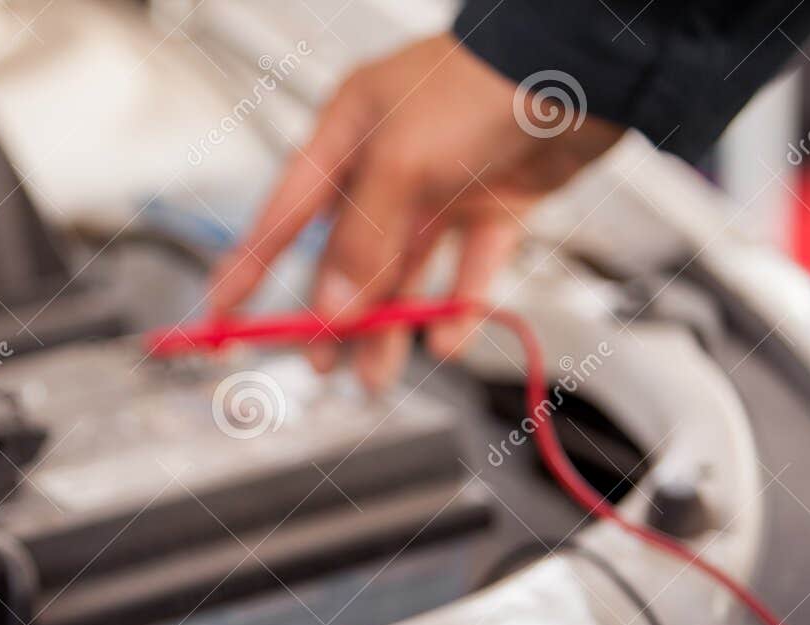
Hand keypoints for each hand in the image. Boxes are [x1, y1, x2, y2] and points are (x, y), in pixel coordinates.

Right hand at [208, 34, 622, 390]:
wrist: (586, 67)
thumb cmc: (486, 82)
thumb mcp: (403, 164)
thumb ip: (363, 242)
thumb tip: (335, 308)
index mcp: (350, 130)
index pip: (286, 211)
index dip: (251, 265)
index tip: (223, 312)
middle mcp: (393, 160)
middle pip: (349, 254)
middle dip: (336, 313)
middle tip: (322, 361)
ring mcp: (445, 182)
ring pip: (406, 268)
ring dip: (392, 322)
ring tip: (379, 373)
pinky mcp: (495, 200)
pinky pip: (466, 264)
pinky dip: (456, 302)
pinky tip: (446, 334)